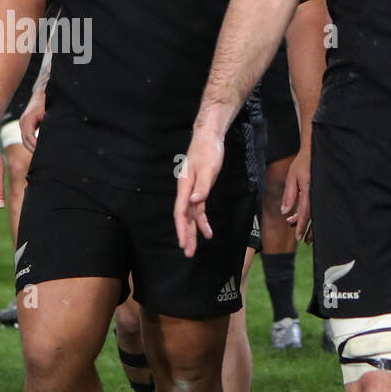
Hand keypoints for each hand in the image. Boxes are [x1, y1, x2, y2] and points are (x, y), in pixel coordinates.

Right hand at [20, 87, 45, 151]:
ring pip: (25, 141)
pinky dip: (32, 144)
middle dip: (34, 150)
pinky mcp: (26, 125)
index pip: (29, 137)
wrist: (42, 92)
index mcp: (27, 120)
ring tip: (44, 155)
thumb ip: (48, 125)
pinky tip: (40, 149)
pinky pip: (27, 137)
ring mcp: (23, 124)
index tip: (44, 152)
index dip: (36, 146)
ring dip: (33, 148)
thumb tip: (51, 137)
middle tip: (46, 157)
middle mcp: (23, 123)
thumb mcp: (49, 113)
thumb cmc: (47, 101)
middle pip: (26, 141)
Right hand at [173, 126, 226, 256]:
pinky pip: (198, 210)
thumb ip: (202, 187)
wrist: (209, 138)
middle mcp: (186, 191)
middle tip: (188, 253)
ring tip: (194, 248)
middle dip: (185, 235)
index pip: (181, 212)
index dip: (182, 228)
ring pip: (190, 216)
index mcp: (185, 186)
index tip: (182, 243)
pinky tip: (207, 232)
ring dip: (193, 232)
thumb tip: (195, 202)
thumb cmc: (208, 151)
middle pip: (184, 217)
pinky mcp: (199, 189)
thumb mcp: (208, 169)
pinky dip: (202, 221)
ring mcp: (192, 191)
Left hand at [283, 144, 312, 244]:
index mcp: (309, 190)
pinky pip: (318, 207)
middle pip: (314, 216)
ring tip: (306, 235)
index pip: (306, 212)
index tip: (298, 236)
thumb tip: (285, 212)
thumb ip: (289, 195)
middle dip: (309, 230)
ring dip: (311, 225)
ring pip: (318, 213)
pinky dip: (312, 215)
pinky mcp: (321, 193)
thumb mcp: (292, 177)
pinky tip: (303, 218)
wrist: (314, 152)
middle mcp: (317, 193)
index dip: (301, 226)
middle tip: (304, 241)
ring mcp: (321, 194)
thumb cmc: (302, 163)